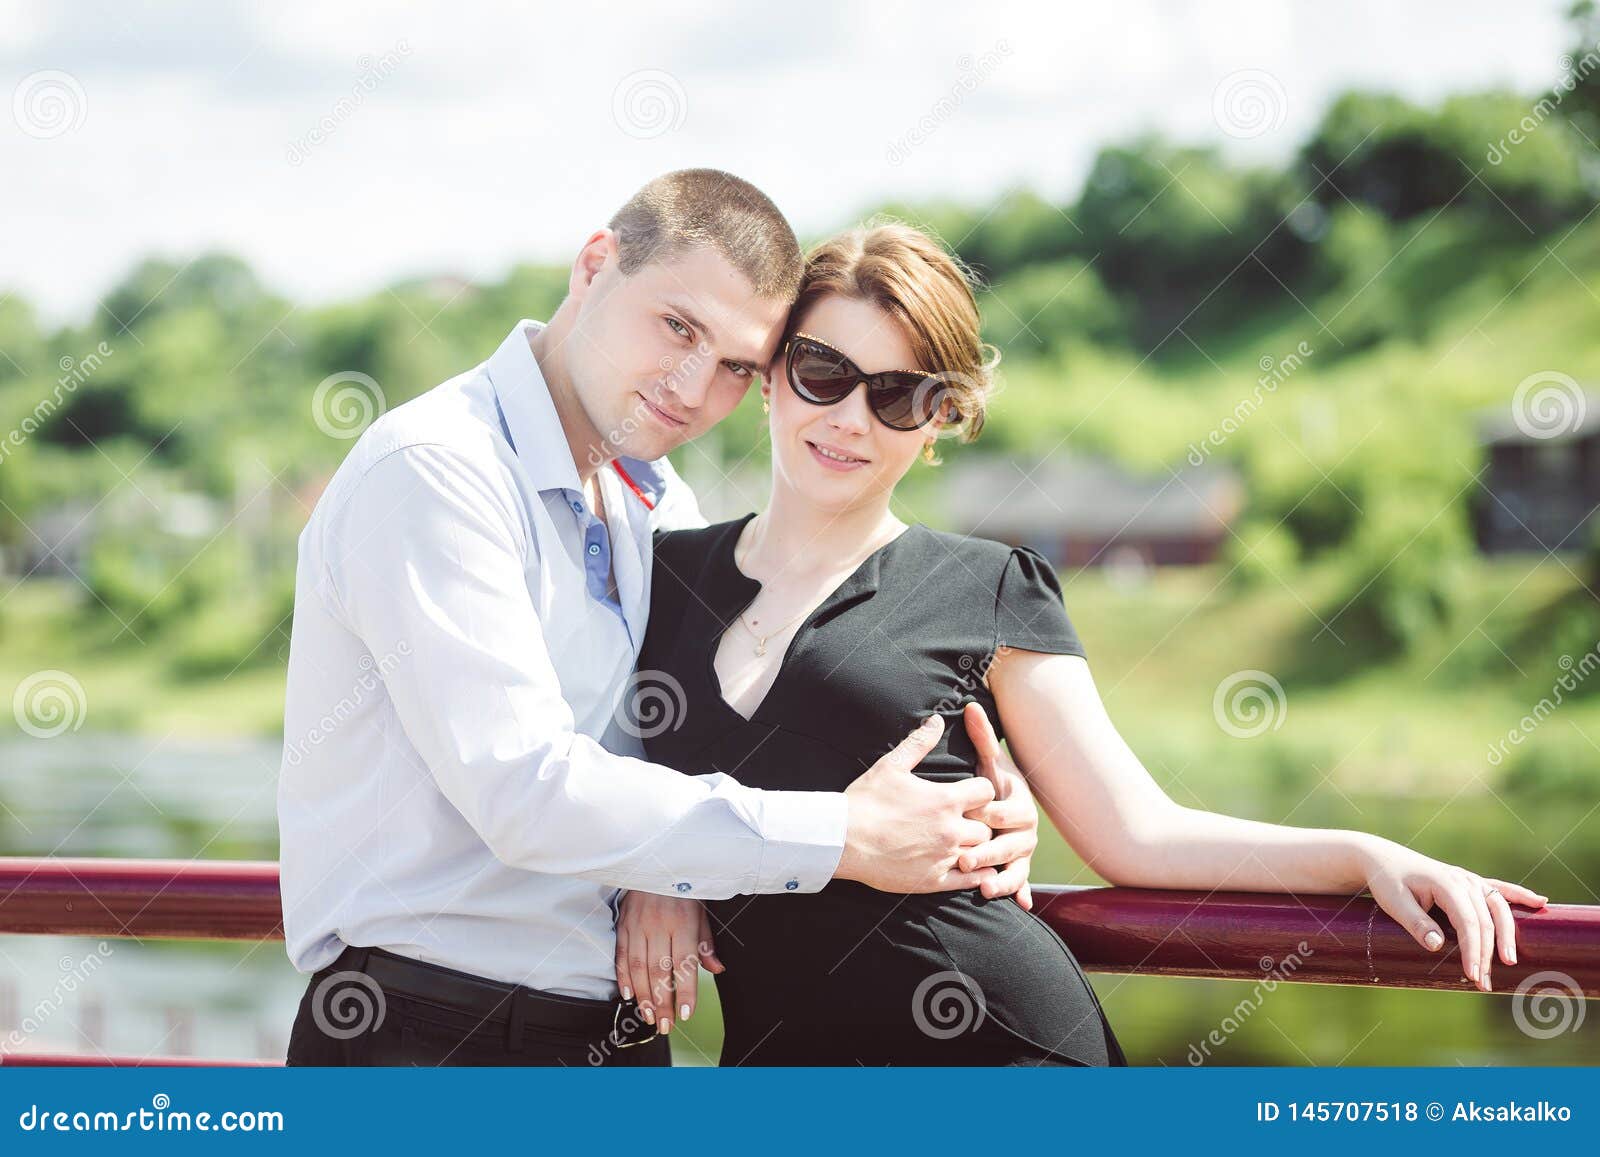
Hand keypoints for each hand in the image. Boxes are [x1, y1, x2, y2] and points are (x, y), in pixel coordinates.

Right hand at [614, 890, 722, 1033]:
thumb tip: (717, 969)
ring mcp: (638, 925)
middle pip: (659, 972)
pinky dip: (623, 977)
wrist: (656, 863)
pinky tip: (629, 995)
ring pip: (638, 968)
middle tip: (665, 1026)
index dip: (685, 992)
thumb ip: (706, 943)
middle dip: (662, 1003)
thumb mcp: (702, 911)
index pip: (685, 964)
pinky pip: (621, 955)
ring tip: (648, 1017)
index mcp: (683, 922)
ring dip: (643, 996)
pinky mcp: (623, 924)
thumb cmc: (683, 889)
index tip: (686, 1014)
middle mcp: (659, 925)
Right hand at [836, 714, 999, 893]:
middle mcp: (950, 829)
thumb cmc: (865, 801)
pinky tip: (968, 868)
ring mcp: (943, 857)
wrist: (841, 840)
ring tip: (963, 843)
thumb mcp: (891, 765)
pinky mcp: (933, 880)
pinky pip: (969, 880)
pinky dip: (974, 874)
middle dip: (980, 821)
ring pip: (981, 853)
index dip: (981, 791)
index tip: (970, 794)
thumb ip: (918, 742)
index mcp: (944, 799)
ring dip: (975, 847)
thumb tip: (936, 719)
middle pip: (987, 825)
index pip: (987, 791)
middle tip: (966, 820)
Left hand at [955, 701, 1038, 909]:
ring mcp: (1024, 852)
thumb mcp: (988, 764)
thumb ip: (981, 737)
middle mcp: (1025, 830)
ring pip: (1015, 868)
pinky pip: (1020, 884)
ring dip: (1001, 881)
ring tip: (982, 889)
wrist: (1007, 804)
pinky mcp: (1019, 869)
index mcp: (1018, 804)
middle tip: (966, 860)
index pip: (1003, 810)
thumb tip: (970, 706)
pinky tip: (1017, 906)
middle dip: (988, 852)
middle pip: (1009, 843)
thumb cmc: (993, 784)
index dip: (988, 813)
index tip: (970, 815)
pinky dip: (1018, 894)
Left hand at [1359, 840, 1547, 991]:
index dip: (1474, 949)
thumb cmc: (1387, 881)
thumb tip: (1437, 945)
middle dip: (1488, 953)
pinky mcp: (1470, 882)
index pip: (1468, 922)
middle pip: (1485, 920)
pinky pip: (1500, 889)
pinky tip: (1540, 903)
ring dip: (1507, 935)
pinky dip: (1520, 895)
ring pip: (1498, 908)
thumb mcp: (1394, 903)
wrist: (1382, 860)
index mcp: (1446, 884)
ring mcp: (1469, 880)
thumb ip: (1415, 923)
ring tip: (1510, 961)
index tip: (1473, 974)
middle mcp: (1463, 880)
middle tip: (1483, 983)